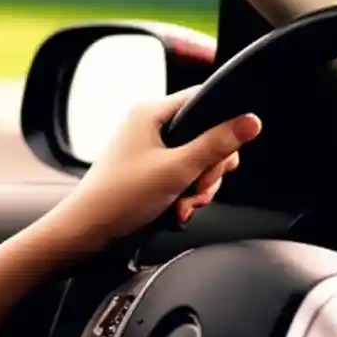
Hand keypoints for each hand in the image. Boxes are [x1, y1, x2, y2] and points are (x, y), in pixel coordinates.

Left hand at [42, 87, 261, 250]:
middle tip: (197, 188)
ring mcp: (151, 150)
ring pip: (199, 161)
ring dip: (198, 188)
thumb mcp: (177, 170)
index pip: (204, 100)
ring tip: (182, 205)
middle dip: (209, 169)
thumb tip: (251, 121)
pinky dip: (186, 195)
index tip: (225, 153)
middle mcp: (151, 126)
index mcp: (151, 112)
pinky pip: (185, 177)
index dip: (223, 125)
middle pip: (207, 136)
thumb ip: (217, 145)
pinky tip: (177, 210)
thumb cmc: (118, 199)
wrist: (85, 235)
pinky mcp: (152, 172)